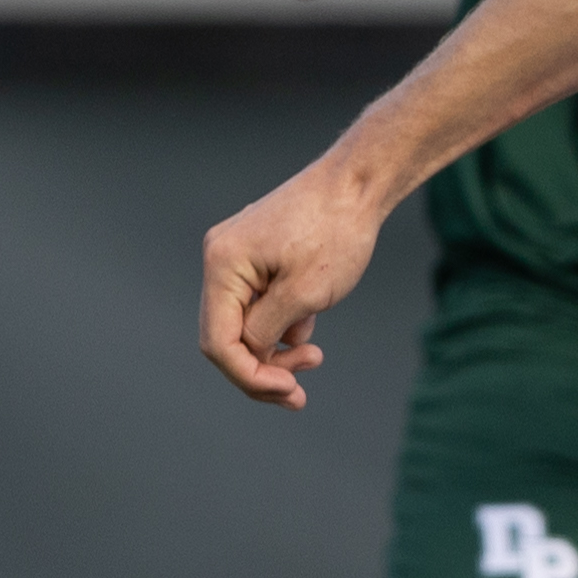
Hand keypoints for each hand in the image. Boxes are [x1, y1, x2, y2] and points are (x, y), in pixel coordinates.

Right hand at [199, 157, 387, 406]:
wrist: (359, 182)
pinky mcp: (258, 259)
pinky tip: (310, 328)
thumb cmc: (337, 231)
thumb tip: (250, 354)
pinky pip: (259, 307)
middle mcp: (220, 260)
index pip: (218, 342)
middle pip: (227, 337)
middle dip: (262, 370)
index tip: (289, 390)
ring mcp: (237, 258)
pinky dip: (282, 327)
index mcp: (222, 266)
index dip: (249, 376)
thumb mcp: (305, 292)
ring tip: (315, 357)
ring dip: (274, 351)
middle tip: (300, 394)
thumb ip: (267, 330)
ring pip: (244, 325)